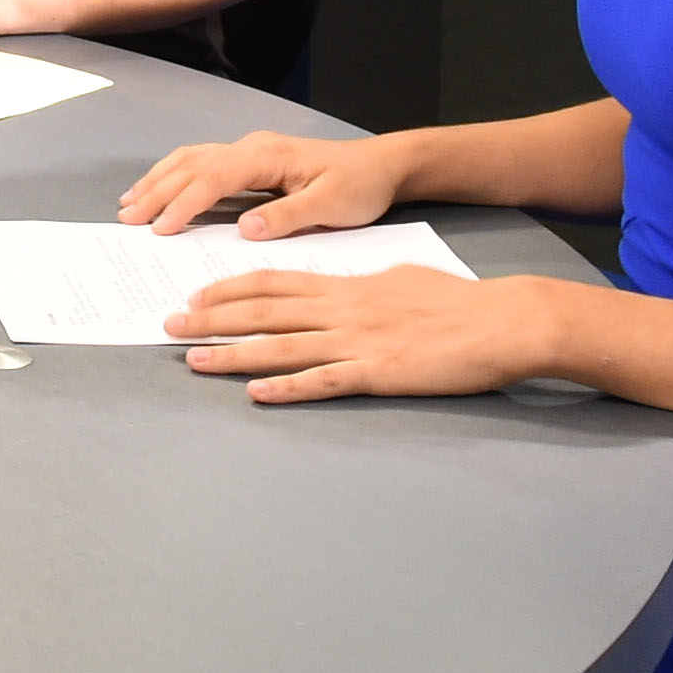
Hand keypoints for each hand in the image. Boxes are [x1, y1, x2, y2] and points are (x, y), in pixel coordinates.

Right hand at [116, 131, 401, 236]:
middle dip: (156, 191)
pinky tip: (161, 186)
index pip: (213, 178)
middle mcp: (251, 147)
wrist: (382, 166)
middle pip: (191, 165)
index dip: (184, 203)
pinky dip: (174, 174)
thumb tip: (244, 228)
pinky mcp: (251, 158)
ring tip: (130, 203)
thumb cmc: (360, 186)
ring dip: (158, 180)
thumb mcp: (333, 206)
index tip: (161, 229)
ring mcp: (249, 150)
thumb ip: (289, 216)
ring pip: (190, 158)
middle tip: (127, 219)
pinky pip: (201, 161)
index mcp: (267, 157)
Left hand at [171, 265, 561, 405]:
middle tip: (169, 324)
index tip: (195, 293)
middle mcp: (344, 309)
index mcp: (348, 285)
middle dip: (212, 318)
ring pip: (282, 346)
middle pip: (264, 311)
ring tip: (192, 359)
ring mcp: (359, 342)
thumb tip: (337, 289)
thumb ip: (360, 287)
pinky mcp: (380, 373)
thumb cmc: (458, 301)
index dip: (229, 288)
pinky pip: (325, 381)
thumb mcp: (399, 278)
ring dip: (233, 354)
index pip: (274, 282)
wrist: (504, 320)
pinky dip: (288, 388)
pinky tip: (258, 393)